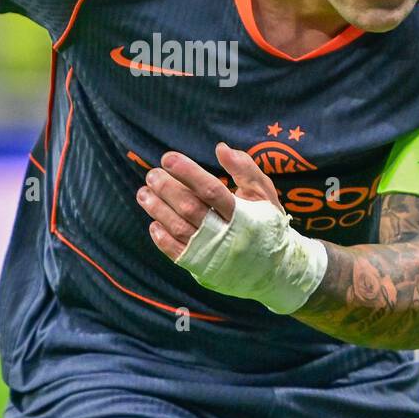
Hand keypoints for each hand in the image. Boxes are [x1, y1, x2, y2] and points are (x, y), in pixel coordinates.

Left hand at [136, 142, 281, 259]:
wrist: (275, 269)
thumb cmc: (266, 223)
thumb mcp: (264, 193)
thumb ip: (245, 168)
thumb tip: (221, 148)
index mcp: (243, 213)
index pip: (211, 189)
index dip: (188, 172)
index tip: (168, 158)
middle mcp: (226, 234)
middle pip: (190, 208)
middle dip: (167, 189)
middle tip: (151, 174)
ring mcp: (213, 252)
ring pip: (179, 229)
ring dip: (158, 210)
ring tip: (143, 193)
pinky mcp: (203, 267)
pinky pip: (177, 253)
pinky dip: (162, 239)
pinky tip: (153, 223)